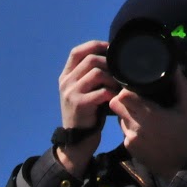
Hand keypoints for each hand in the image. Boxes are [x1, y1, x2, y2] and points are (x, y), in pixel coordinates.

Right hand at [55, 40, 117, 176]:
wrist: (76, 140)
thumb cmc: (86, 114)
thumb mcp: (83, 92)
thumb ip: (90, 77)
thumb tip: (113, 60)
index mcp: (66, 76)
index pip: (77, 51)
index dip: (95, 46)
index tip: (111, 50)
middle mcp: (65, 82)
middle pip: (90, 59)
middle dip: (109, 63)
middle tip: (120, 72)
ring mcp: (71, 93)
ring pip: (97, 73)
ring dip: (113, 78)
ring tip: (119, 86)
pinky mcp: (79, 104)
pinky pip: (101, 91)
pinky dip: (112, 93)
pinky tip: (116, 98)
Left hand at [110, 67, 186, 181]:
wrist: (181, 166)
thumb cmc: (186, 135)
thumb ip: (181, 87)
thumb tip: (175, 68)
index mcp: (150, 115)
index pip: (123, 96)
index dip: (125, 90)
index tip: (133, 87)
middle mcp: (136, 126)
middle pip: (116, 104)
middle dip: (123, 99)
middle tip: (135, 97)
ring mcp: (130, 138)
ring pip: (118, 116)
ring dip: (126, 112)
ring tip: (142, 113)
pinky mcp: (128, 146)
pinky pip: (123, 129)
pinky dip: (130, 126)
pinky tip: (144, 128)